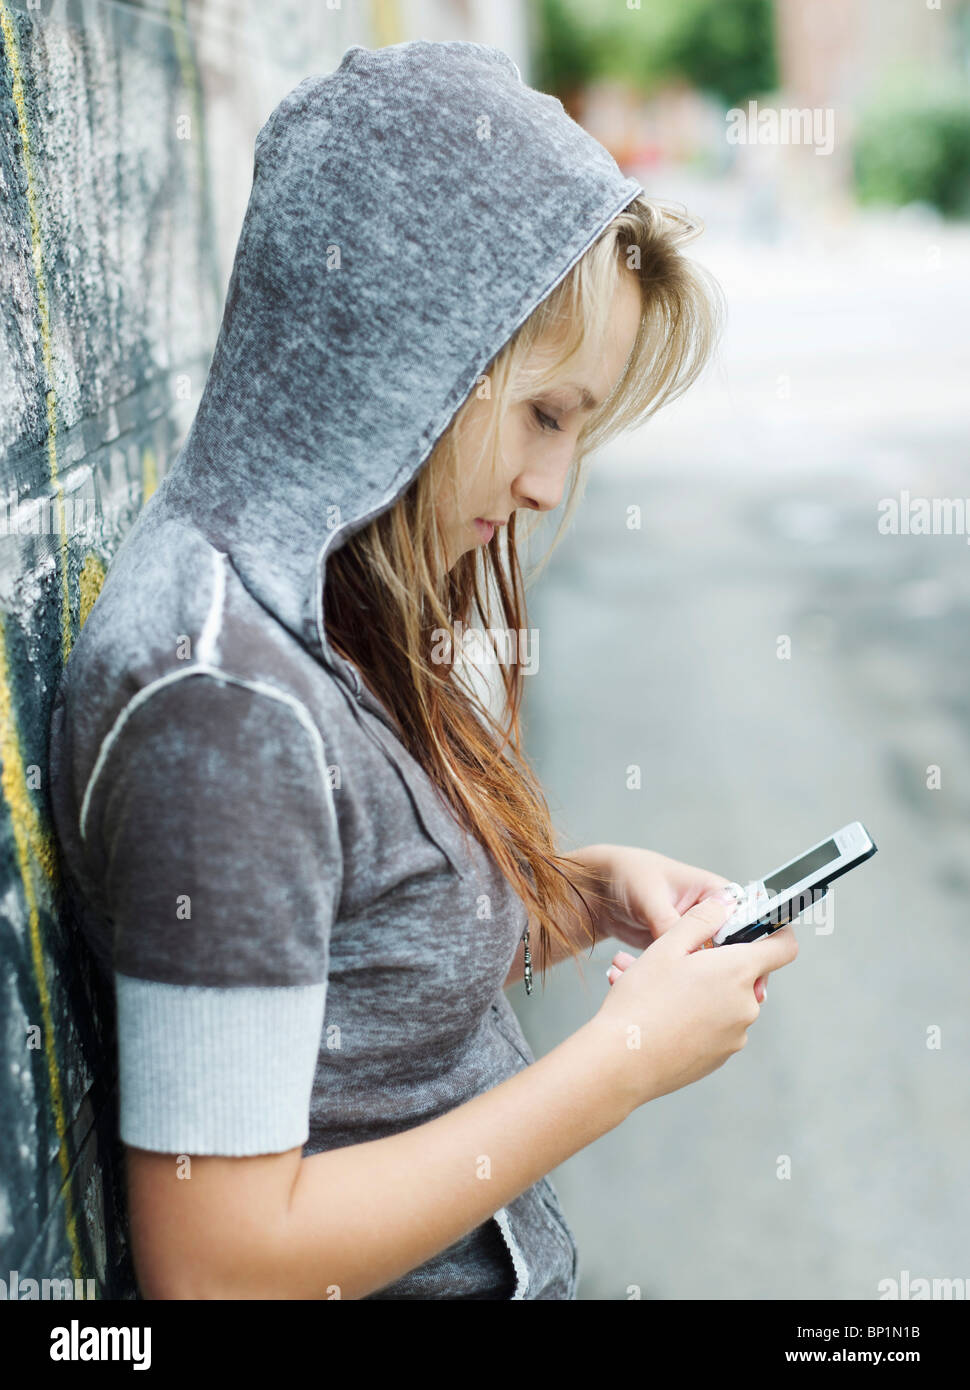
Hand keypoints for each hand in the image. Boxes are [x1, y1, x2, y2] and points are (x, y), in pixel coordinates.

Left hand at [571, 843, 766, 1000]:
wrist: (599, 889)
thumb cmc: (629, 875)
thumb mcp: (651, 896)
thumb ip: (671, 922)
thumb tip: (689, 954)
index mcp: (714, 892)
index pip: (748, 921)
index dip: (751, 948)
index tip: (745, 971)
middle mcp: (710, 916)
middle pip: (734, 950)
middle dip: (729, 973)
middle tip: (726, 997)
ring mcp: (695, 936)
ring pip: (710, 965)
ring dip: (696, 981)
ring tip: (679, 995)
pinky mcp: (679, 952)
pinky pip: (686, 971)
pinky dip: (674, 982)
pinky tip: (653, 987)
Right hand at [592, 893, 797, 1111]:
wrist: (621, 1063)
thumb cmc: (641, 1003)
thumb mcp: (667, 946)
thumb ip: (702, 919)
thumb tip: (727, 904)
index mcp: (738, 972)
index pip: (784, 946)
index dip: (776, 932)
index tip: (759, 927)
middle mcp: (745, 1006)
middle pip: (744, 973)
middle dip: (712, 963)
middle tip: (673, 959)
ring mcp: (734, 1036)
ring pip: (721, 1000)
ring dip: (695, 990)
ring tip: (650, 987)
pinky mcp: (719, 1057)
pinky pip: (712, 1027)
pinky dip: (692, 1016)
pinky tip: (656, 1013)